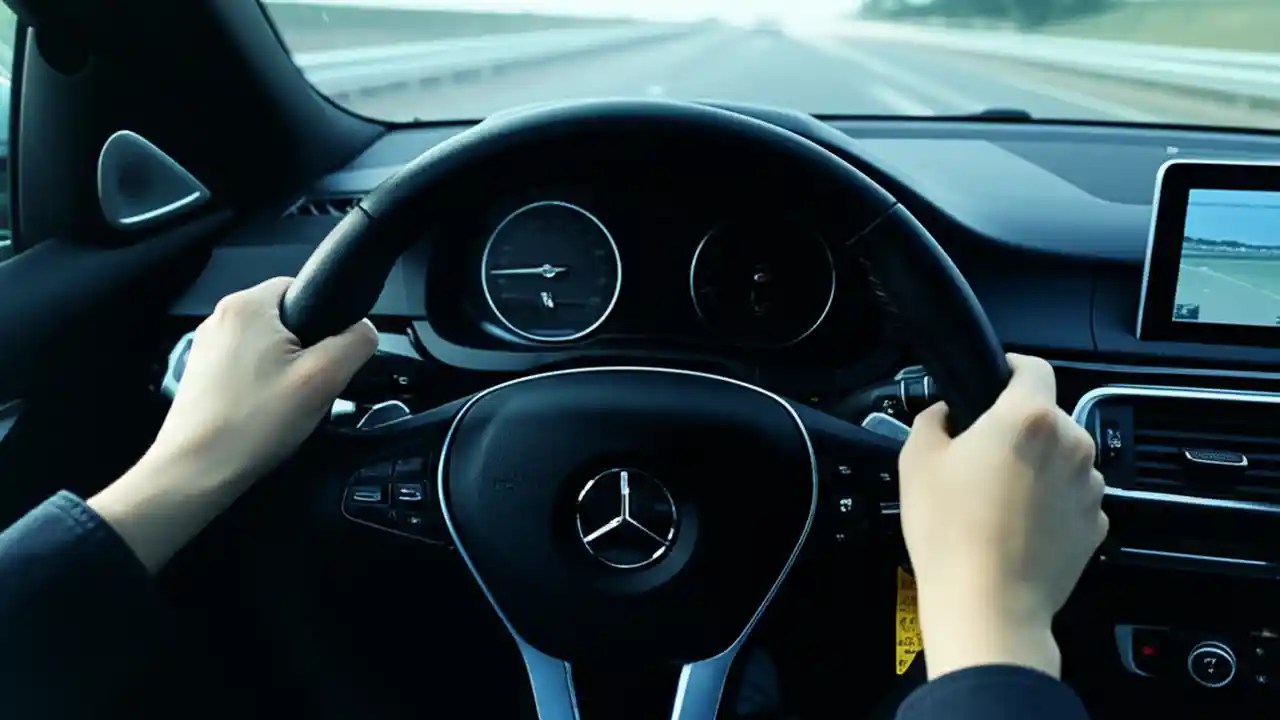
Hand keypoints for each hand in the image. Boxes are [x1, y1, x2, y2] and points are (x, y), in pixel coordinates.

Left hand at [90, 278, 376, 571]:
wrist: (196, 471)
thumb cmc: (256, 422)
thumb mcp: (323, 380)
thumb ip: (355, 343)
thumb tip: (364, 329)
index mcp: (247, 305)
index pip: (302, 288)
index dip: (325, 320)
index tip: (328, 358)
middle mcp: (220, 316)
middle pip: (285, 319)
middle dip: (305, 350)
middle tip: (310, 387)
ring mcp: (206, 346)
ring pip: (266, 345)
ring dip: (283, 369)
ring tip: (285, 404)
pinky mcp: (199, 373)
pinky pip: (246, 366)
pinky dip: (260, 384)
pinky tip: (262, 413)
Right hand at [899, 354, 1107, 679]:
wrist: (988, 604)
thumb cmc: (948, 528)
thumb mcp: (916, 460)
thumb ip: (934, 419)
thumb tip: (949, 413)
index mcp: (1029, 417)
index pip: (1033, 367)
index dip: (1010, 369)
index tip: (994, 380)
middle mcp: (1071, 443)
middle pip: (1047, 418)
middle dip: (1018, 429)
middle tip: (980, 458)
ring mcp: (1090, 487)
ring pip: (1061, 459)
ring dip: (1038, 467)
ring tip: (999, 500)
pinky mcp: (1098, 525)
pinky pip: (1071, 498)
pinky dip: (1051, 504)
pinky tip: (1019, 528)